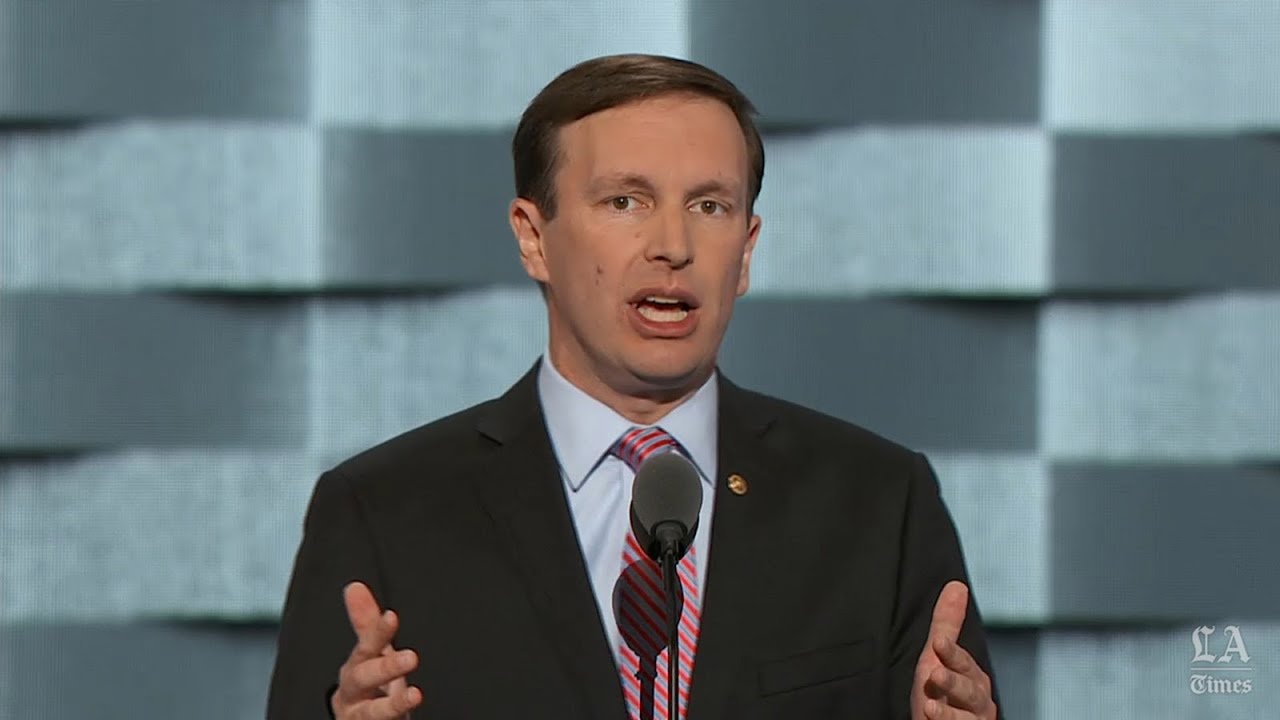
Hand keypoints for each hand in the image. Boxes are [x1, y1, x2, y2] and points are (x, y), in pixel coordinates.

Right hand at [331, 582, 423, 719]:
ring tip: (415, 696)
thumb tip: (355, 587)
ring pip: (371, 712)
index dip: (377, 632)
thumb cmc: (369, 688)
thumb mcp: (372, 655)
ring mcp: (360, 718)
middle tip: (411, 657)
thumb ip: (368, 625)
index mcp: (355, 669)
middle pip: (363, 679)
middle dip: (386, 668)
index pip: (366, 646)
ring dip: (394, 704)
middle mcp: (353, 694)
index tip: (392, 617)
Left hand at [911, 581, 996, 719]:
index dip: (951, 653)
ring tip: (929, 705)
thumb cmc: (939, 691)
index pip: (963, 662)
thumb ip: (947, 623)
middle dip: (953, 682)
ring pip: (966, 717)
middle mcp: (979, 701)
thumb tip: (957, 585)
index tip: (938, 643)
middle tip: (935, 674)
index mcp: (974, 677)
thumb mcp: (937, 655)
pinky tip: (929, 717)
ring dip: (948, 712)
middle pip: (969, 691)